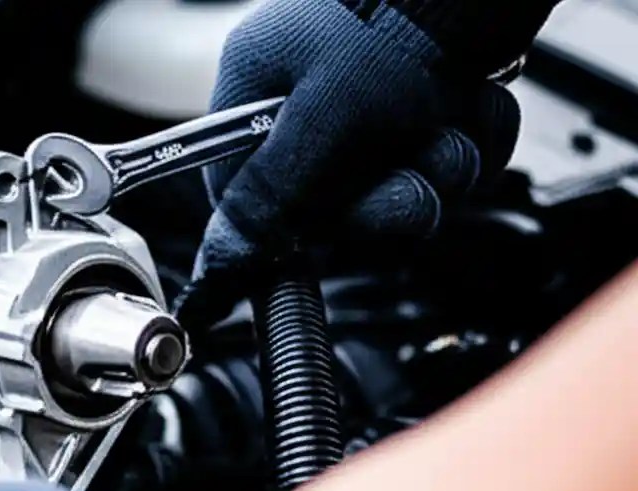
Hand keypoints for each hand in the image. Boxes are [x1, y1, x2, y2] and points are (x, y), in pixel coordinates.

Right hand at [177, 0, 539, 324]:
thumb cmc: (397, 20)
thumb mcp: (320, 123)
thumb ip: (268, 200)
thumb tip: (215, 266)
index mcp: (258, 87)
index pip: (244, 192)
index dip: (283, 227)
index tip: (315, 241)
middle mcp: (312, 91)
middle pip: (335, 198)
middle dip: (386, 199)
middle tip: (404, 176)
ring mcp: (376, 92)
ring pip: (403, 179)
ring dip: (439, 168)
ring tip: (450, 124)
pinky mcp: (436, 90)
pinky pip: (448, 151)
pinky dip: (474, 137)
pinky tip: (475, 103)